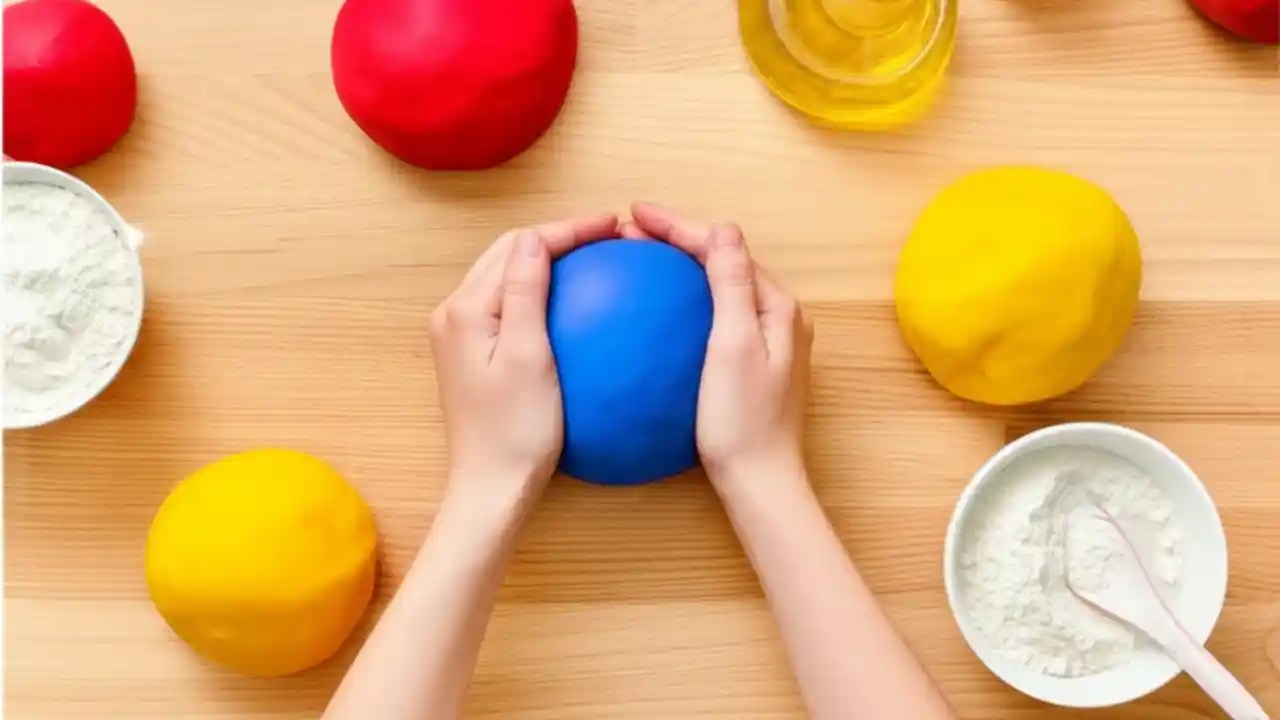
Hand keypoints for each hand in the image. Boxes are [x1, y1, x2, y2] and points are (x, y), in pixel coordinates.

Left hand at [429, 213, 618, 497]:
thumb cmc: (516, 431)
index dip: (567, 229)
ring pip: (505, 274)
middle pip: (508, 253)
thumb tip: (534, 237)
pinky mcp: (471, 353)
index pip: (520, 246)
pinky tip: (574, 298)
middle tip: (609, 235)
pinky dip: (538, 288)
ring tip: (594, 255)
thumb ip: (526, 292)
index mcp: (464, 309)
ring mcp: (459, 333)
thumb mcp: (528, 356)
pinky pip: (506, 303)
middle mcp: (453, 313)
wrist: (490, 488)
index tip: (613, 226)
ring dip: (546, 258)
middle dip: (557, 236)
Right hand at [627, 203, 812, 491]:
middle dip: (678, 239)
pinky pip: (715, 315)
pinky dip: (686, 300)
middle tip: (629, 231)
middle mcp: (778, 317)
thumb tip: (723, 228)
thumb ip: (732, 284)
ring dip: (681, 265)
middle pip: (723, 261)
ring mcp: (767, 340)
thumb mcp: (734, 346)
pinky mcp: (751, 363)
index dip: (679, 225)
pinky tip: (654, 313)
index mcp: (778, 306)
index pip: (724, 247)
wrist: (760, 483)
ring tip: (639, 257)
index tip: (634, 214)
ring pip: (719, 285)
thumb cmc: (743, 422)